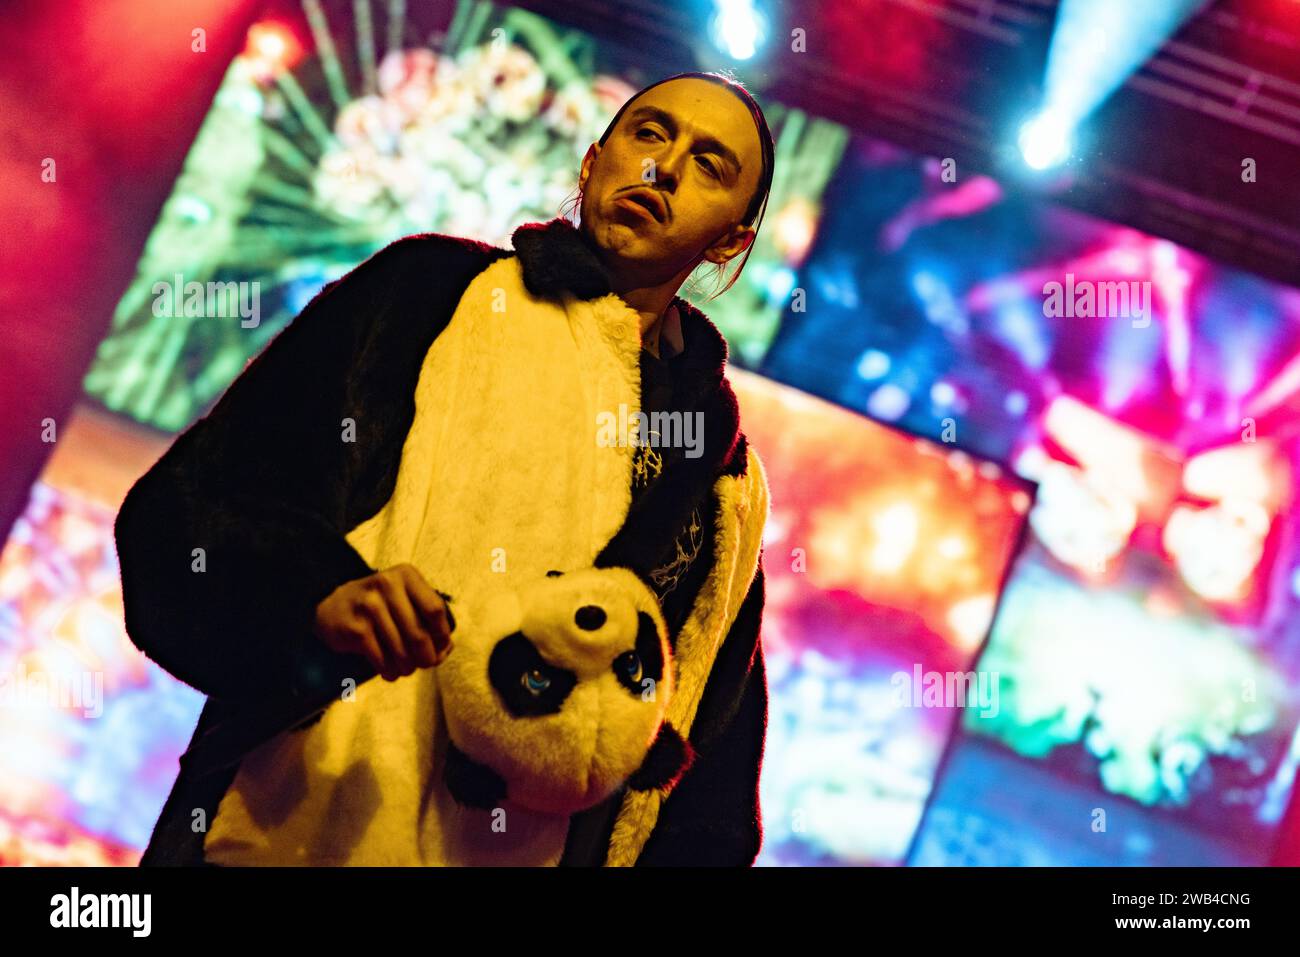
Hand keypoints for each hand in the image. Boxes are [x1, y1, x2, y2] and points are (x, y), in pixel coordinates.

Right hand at [312, 563, 453, 680]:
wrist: (331, 605)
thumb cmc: (380, 606)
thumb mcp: (404, 598)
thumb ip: (428, 619)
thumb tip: (445, 650)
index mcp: (406, 575)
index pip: (435, 609)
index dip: (442, 634)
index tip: (440, 647)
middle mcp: (387, 585)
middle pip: (420, 634)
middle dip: (426, 658)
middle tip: (424, 664)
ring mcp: (369, 606)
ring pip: (402, 652)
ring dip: (408, 668)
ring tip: (406, 668)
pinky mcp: (355, 628)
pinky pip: (382, 660)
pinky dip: (390, 671)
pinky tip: (390, 670)